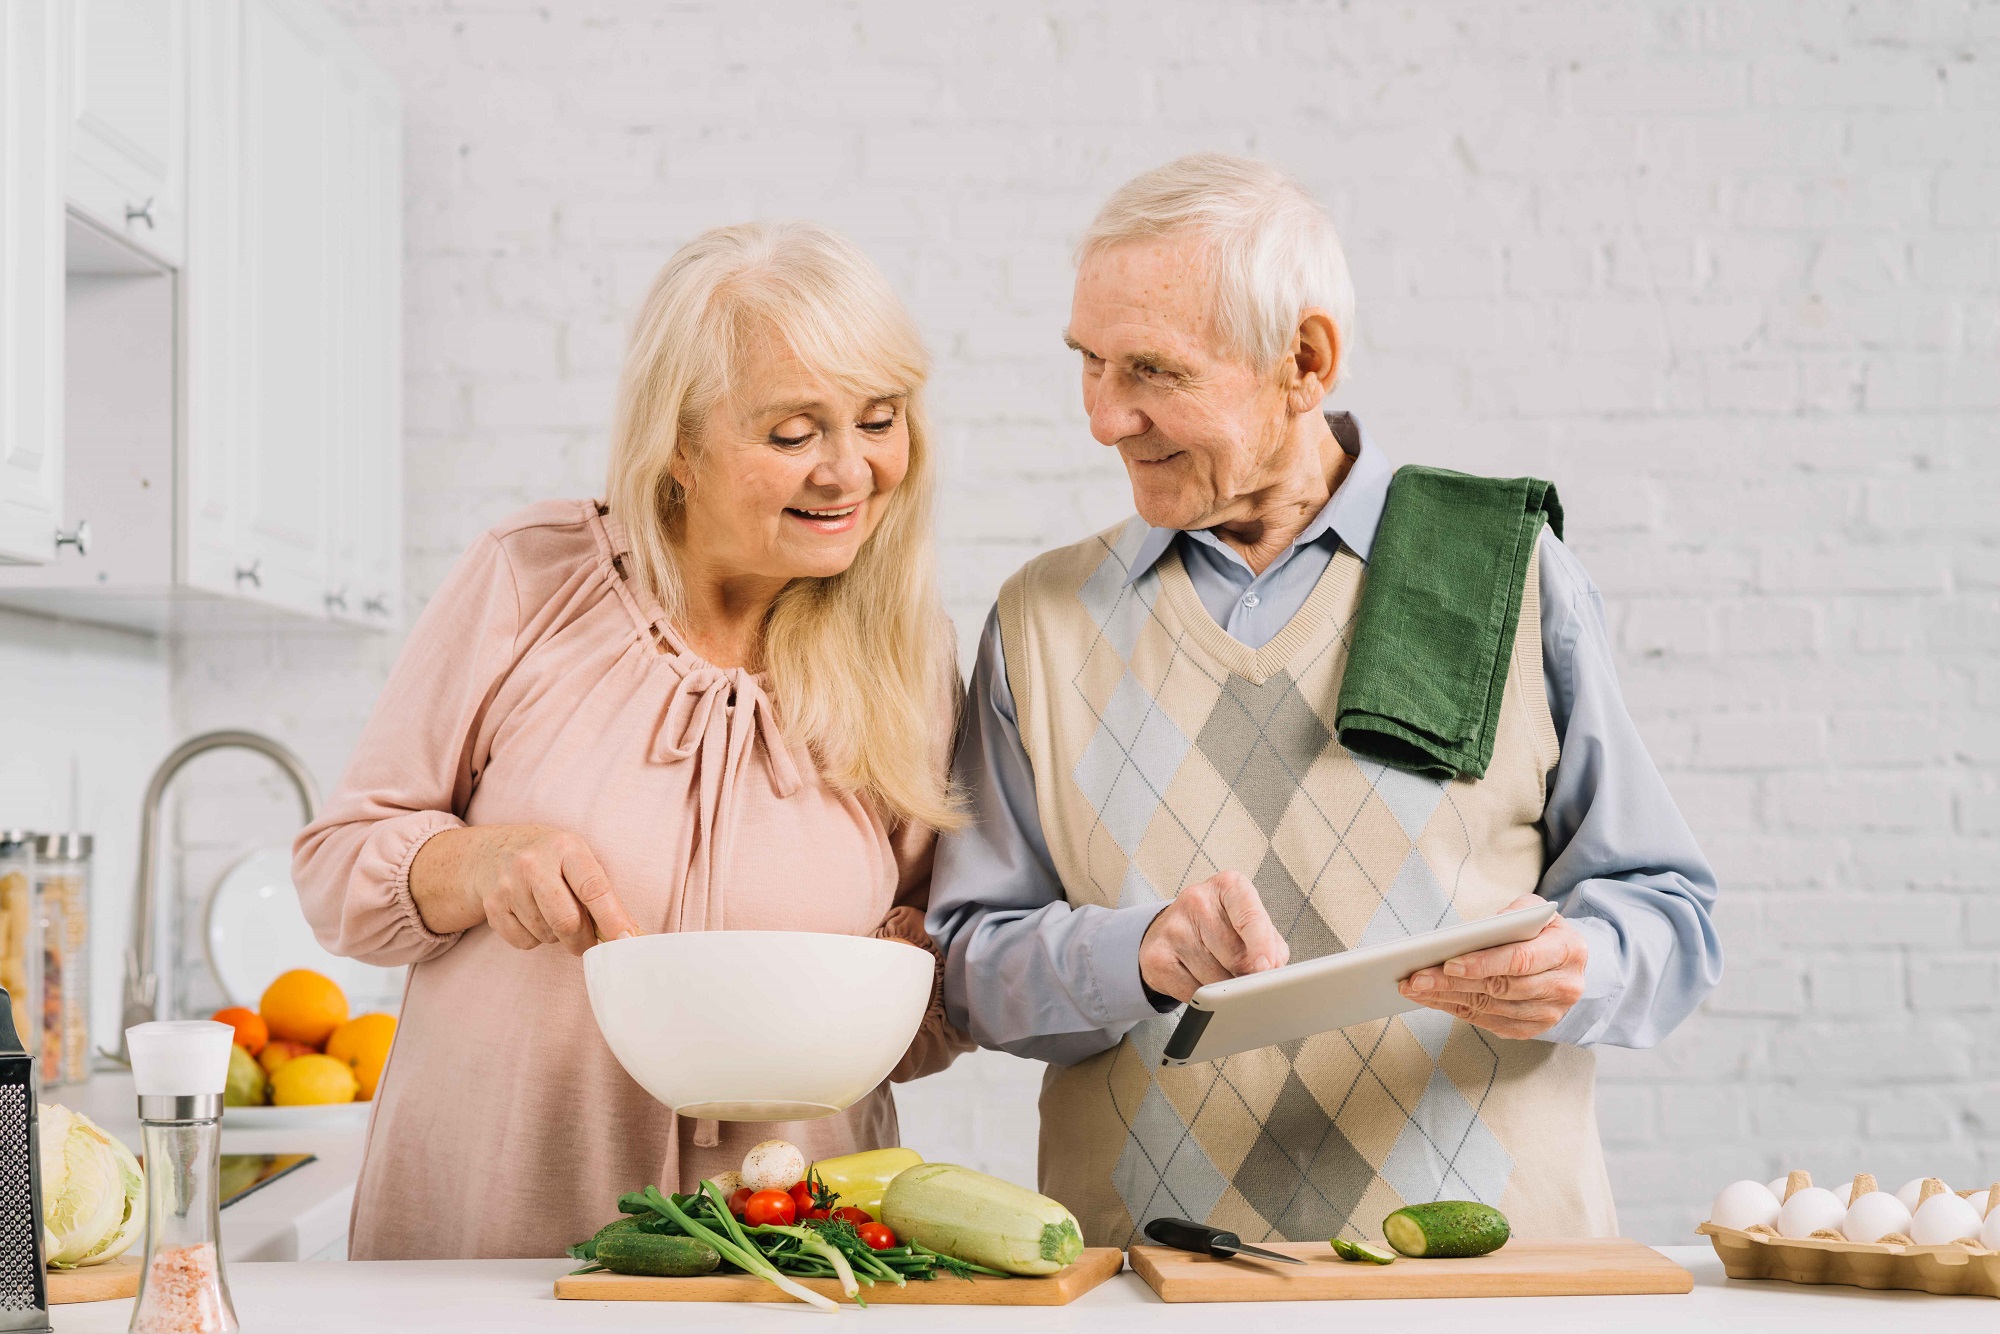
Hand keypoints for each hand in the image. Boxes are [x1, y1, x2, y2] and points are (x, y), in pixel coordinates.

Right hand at [410, 823, 638, 953]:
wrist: (490, 851)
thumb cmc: (547, 858)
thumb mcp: (575, 859)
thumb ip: (601, 893)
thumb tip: (629, 933)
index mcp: (565, 847)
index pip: (593, 888)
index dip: (612, 918)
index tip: (625, 940)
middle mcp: (533, 863)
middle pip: (567, 921)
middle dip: (583, 940)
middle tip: (588, 943)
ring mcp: (509, 884)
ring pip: (546, 934)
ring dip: (557, 936)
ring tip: (552, 914)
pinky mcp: (492, 906)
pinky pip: (524, 942)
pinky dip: (535, 940)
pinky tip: (532, 918)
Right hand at [1138, 871, 1289, 1002]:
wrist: (1170, 931)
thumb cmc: (1219, 927)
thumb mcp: (1249, 925)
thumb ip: (1271, 944)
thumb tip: (1272, 970)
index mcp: (1228, 886)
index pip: (1250, 916)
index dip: (1262, 946)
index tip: (1268, 967)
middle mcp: (1197, 900)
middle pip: (1235, 956)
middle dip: (1247, 976)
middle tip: (1245, 975)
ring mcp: (1173, 927)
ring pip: (1214, 980)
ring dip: (1225, 990)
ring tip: (1220, 974)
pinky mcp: (1156, 956)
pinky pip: (1192, 992)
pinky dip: (1203, 998)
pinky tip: (1200, 982)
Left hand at [1397, 895, 1586, 1038]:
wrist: (1567, 962)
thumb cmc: (1543, 931)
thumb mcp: (1534, 909)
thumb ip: (1512, 912)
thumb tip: (1476, 932)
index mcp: (1568, 951)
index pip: (1520, 960)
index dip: (1483, 964)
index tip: (1449, 963)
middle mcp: (1564, 987)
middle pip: (1500, 988)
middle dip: (1453, 984)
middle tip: (1416, 978)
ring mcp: (1550, 1013)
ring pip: (1490, 1009)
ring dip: (1447, 999)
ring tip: (1415, 988)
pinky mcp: (1533, 1028)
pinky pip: (1489, 1023)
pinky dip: (1457, 1011)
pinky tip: (1433, 999)